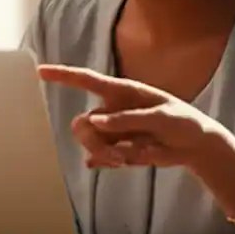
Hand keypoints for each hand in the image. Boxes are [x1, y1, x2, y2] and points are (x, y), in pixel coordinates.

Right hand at [38, 65, 225, 170]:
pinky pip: (97, 157)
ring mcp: (113, 129)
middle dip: (92, 142)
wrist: (194, 145)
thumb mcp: (161, 117)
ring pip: (88, 142)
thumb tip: (96, 121)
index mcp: (123, 92)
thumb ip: (130, 119)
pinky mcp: (117, 147)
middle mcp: (113, 109)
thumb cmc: (182, 122)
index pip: (88, 80)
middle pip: (82, 123)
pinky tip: (122, 162)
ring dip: (104, 154)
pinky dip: (106, 162)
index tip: (40, 71)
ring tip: (128, 159)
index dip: (63, 75)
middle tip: (117, 156)